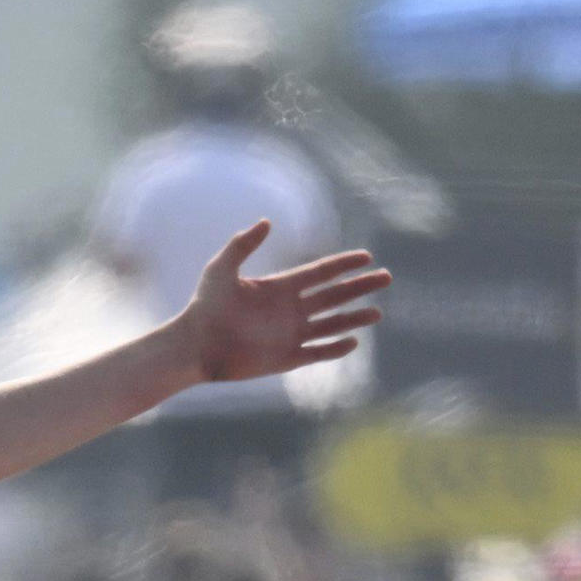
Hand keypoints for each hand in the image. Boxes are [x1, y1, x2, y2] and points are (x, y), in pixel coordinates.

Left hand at [180, 222, 388, 385]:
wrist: (194, 346)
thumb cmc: (203, 306)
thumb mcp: (221, 269)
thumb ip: (242, 245)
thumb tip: (267, 221)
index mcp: (280, 287)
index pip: (320, 273)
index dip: (343, 265)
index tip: (367, 257)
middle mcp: (290, 310)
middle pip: (334, 296)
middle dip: (360, 287)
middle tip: (386, 277)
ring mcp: (289, 334)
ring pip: (331, 324)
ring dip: (354, 318)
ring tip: (378, 312)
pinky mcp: (285, 359)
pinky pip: (316, 352)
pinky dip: (335, 347)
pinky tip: (353, 341)